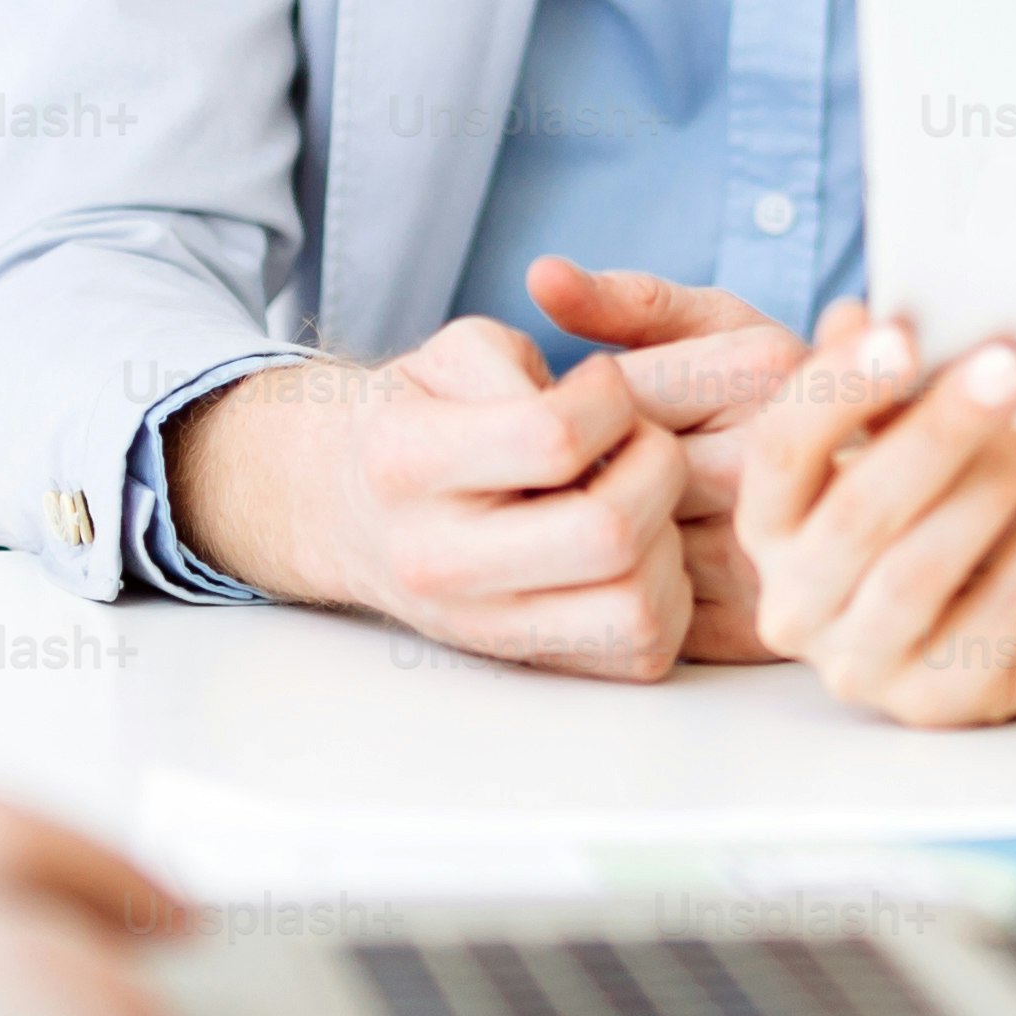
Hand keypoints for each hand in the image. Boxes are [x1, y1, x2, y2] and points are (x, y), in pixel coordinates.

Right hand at [161, 322, 691, 680]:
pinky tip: (638, 548)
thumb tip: (608, 412)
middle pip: (606, 533)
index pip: (553, 438)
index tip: (602, 386)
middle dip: (657, 467)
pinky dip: (666, 595)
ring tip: (638, 498)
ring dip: (666, 538)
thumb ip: (524, 364)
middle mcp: (437, 559)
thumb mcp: (455, 354)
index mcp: (410, 461)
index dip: (610, 399)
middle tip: (641, 442)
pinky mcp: (526, 662)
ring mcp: (480, 624)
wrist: (348, 508)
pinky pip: (640, 648)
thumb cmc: (422, 415)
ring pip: (633, 605)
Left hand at [526, 257, 810, 661]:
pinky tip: (636, 567)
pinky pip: (658, 619)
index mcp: (764, 369)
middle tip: (578, 475)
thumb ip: (629, 300)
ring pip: (635, 554)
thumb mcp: (718, 324)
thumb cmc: (777, 393)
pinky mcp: (762, 625)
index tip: (586, 416)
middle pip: (623, 481)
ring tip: (602, 516)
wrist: (887, 483)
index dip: (581, 414)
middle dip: (587, 480)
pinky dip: (630, 596)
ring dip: (605, 542)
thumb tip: (541, 276)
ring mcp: (776, 548)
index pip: (619, 400)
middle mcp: (776, 460)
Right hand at [733, 311, 1015, 728]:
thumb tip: (854, 319)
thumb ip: (886, 386)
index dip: (836, 390)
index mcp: (773, 525)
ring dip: (989, 486)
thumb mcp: (925, 430)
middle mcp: (797, 605)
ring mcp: (861, 666)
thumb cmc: (975, 493)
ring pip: (916, 570)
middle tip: (1005, 364)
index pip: (780, 453)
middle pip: (854, 513)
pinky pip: (990, 619)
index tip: (900, 332)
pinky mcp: (939, 703)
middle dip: (936, 431)